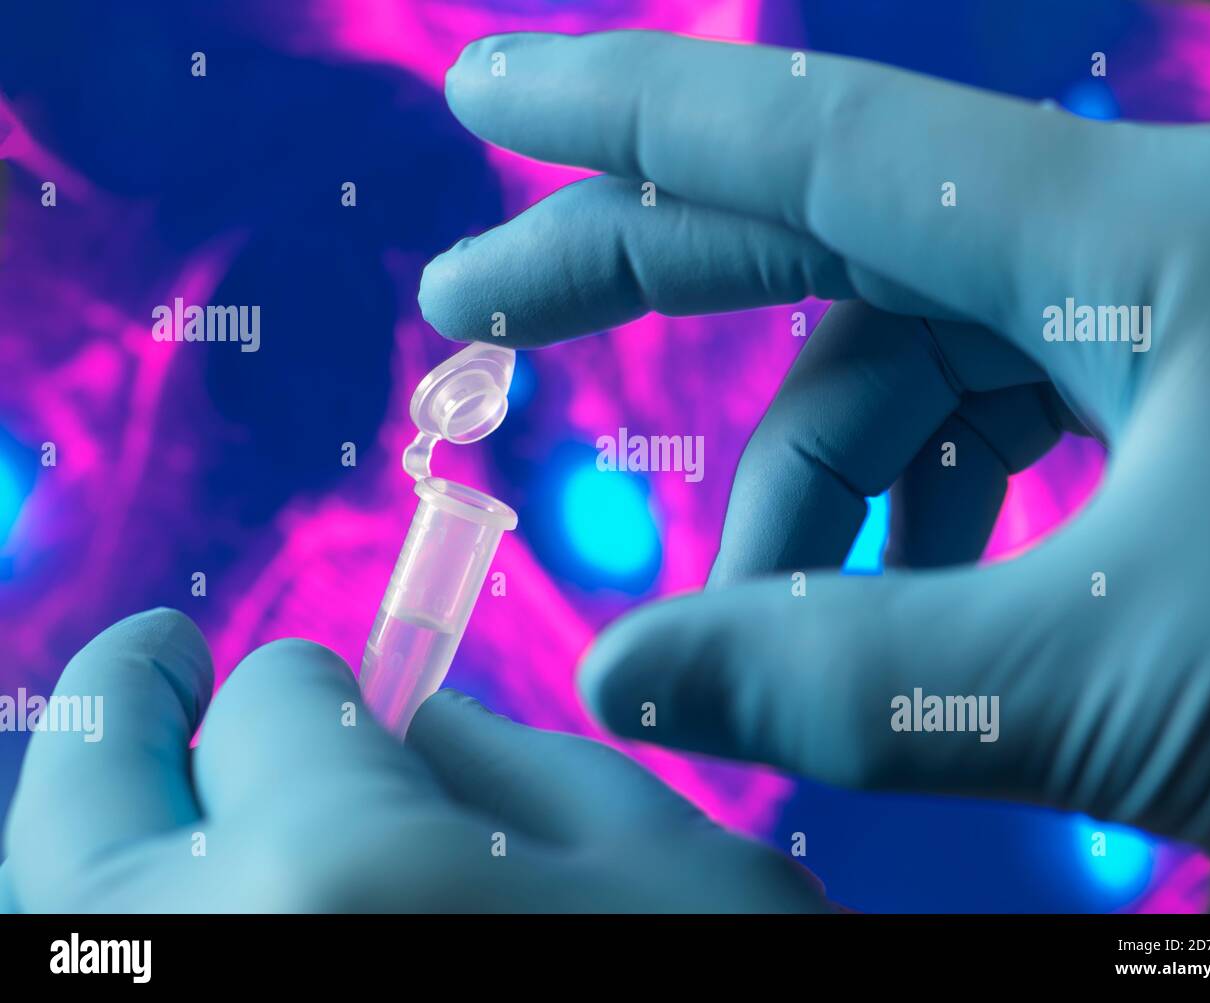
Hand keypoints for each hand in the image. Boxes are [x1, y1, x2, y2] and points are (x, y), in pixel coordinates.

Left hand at [0, 609, 828, 911]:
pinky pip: (122, 969)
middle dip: (128, 706)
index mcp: (337, 877)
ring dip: (104, 835)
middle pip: (76, 804)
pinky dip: (145, 922)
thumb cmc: (715, 999)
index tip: (359, 695)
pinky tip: (222, 897)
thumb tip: (418, 718)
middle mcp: (205, 967)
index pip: (273, 702)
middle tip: (169, 658)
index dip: (322, 681)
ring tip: (174, 793)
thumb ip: (515, 766)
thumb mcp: (660, 862)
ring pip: (62, 910)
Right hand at [421, 31, 1209, 877]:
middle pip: (829, 229)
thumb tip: (627, 679)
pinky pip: (999, 425)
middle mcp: (1152, 245)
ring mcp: (1177, 321)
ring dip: (810, 497)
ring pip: (916, 370)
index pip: (820, 135)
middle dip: (638, 272)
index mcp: (1150, 238)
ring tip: (754, 625)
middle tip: (472, 316)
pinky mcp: (1200, 403)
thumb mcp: (1127, 673)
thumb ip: (857, 678)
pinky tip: (894, 595)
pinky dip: (916, 513)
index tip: (484, 83)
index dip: (629, 110)